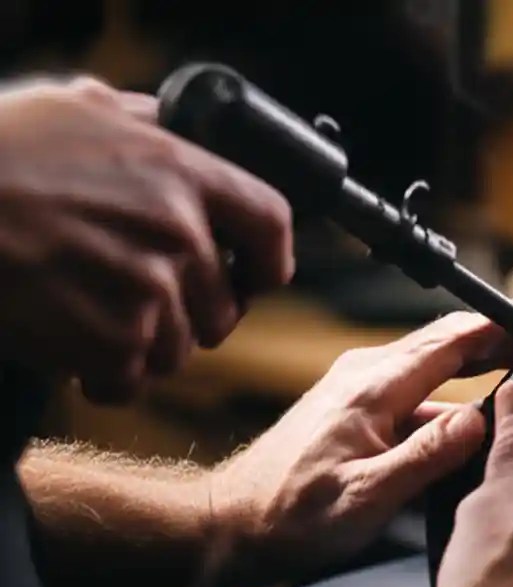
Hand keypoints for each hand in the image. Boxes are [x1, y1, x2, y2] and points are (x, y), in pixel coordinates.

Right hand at [0, 76, 292, 401]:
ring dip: (142, 347)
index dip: (270, 257)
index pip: (271, 222)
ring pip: (178, 350)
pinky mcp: (113, 340)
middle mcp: (179, 233)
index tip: (260, 274)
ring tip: (93, 320)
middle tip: (140, 305)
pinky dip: (102, 376)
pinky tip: (70, 349)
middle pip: (225, 306)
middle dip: (188, 314)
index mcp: (180, 172)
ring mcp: (150, 291)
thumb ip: (142, 122)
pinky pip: (130, 379)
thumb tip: (173, 125)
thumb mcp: (76, 110)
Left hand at [205, 293, 512, 586]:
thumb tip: (481, 420)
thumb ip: (425, 458)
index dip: (501, 322)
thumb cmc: (290, 517)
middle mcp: (366, 375)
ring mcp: (358, 387)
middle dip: (498, 330)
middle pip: (447, 341)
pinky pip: (417, 385)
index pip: (452, 340)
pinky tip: (475, 411)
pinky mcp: (354, 406)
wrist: (228, 524)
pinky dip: (453, 386)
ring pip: (433, 363)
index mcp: (373, 388)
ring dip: (478, 360)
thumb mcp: (364, 498)